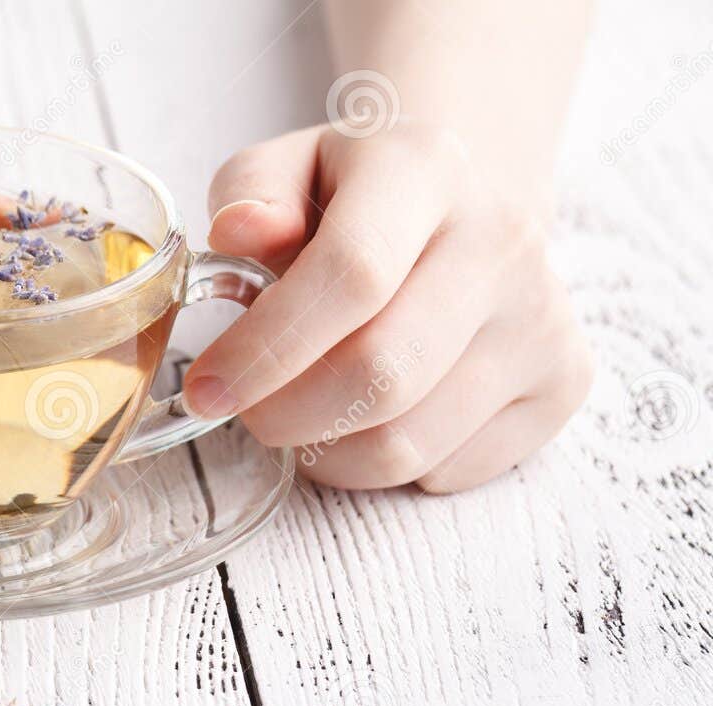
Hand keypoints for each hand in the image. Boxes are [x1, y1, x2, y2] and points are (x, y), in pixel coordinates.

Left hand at [186, 120, 592, 492]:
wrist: (466, 203)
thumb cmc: (355, 197)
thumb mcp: (290, 168)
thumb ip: (249, 190)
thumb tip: (237, 231)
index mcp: (427, 169)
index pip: (351, 273)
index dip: (266, 348)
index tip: (207, 388)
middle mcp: (502, 240)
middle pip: (382, 374)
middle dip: (286, 416)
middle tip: (250, 411)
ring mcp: (543, 316)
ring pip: (407, 443)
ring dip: (327, 453)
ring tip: (304, 413)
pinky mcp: (564, 381)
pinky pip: (447, 471)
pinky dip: (384, 468)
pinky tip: (370, 417)